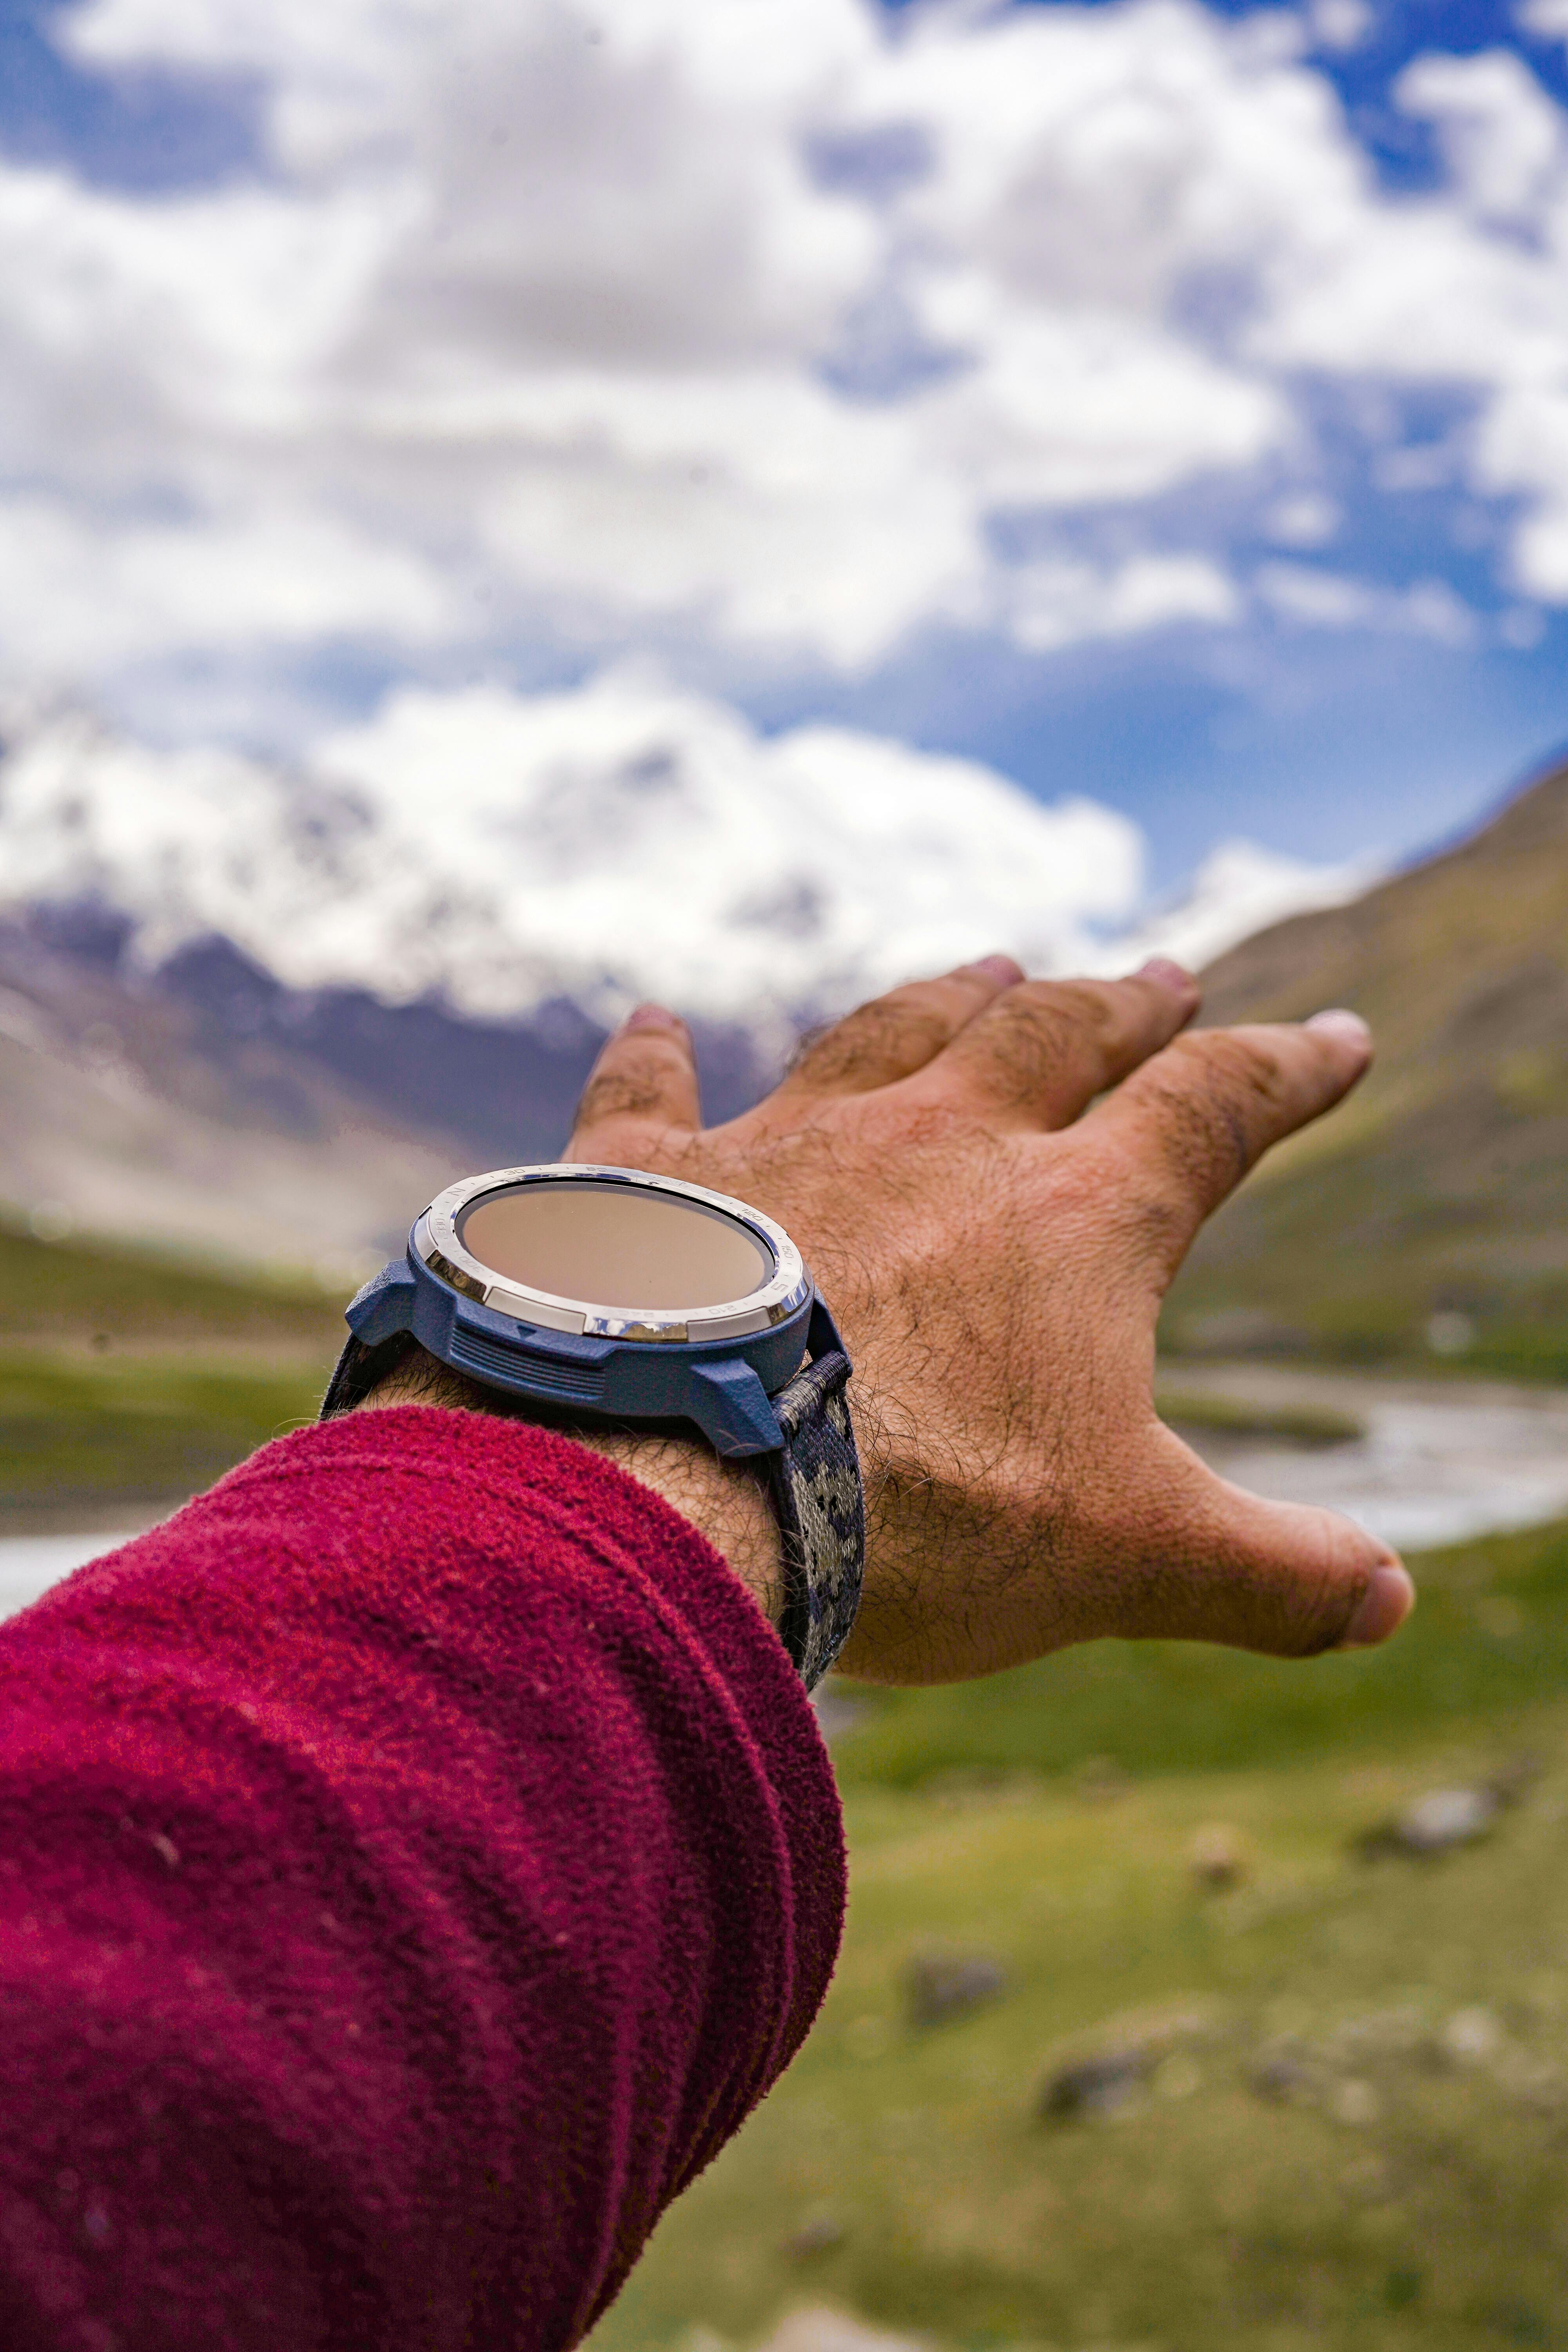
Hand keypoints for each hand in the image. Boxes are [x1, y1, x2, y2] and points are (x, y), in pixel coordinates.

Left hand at [565, 960, 1413, 1686]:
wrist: (680, 1490)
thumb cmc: (920, 1519)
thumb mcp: (1127, 1559)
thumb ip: (1265, 1573)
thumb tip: (1386, 1600)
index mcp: (1069, 1216)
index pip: (1211, 1112)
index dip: (1286, 1073)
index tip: (1335, 1037)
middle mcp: (935, 1143)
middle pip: (1052, 1039)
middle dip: (1119, 1010)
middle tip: (1160, 978)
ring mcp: (786, 1146)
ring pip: (886, 1037)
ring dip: (944, 1000)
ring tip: (988, 970)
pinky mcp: (645, 1184)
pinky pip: (648, 1095)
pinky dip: (652, 1057)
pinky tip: (653, 1019)